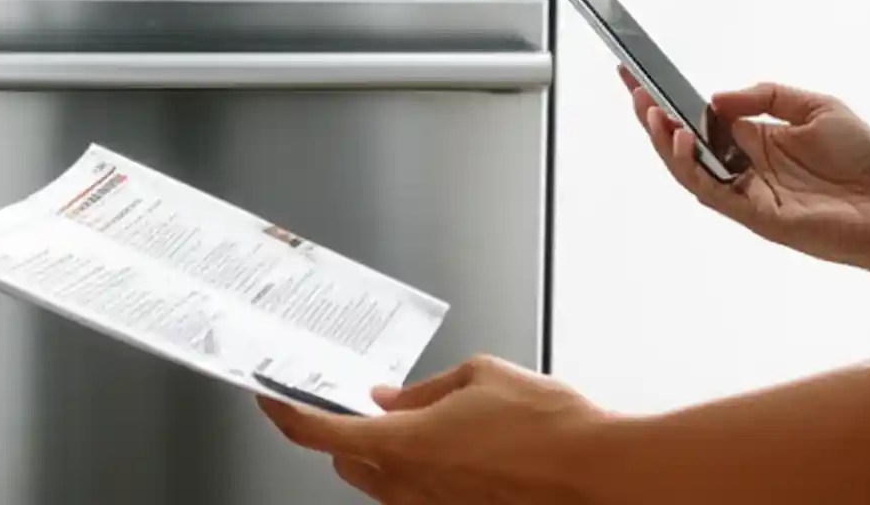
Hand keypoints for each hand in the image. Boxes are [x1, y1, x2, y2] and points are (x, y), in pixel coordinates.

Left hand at [258, 355, 611, 503]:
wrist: (600, 476)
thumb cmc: (549, 426)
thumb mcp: (479, 377)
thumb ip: (424, 390)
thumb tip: (392, 398)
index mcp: (404, 442)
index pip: (316, 431)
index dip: (284, 412)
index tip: (269, 396)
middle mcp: (409, 485)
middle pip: (344, 460)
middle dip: (343, 432)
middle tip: (364, 405)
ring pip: (379, 483)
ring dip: (381, 455)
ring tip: (423, 426)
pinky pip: (416, 497)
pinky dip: (418, 473)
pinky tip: (454, 452)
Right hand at [621, 67, 869, 273]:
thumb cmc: (864, 158)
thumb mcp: (815, 106)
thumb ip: (765, 96)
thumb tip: (715, 99)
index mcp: (751, 141)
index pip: (695, 119)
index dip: (665, 100)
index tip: (637, 75)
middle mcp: (741, 168)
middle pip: (680, 145)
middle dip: (651, 117)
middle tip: (632, 89)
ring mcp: (744, 192)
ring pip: (686, 170)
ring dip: (662, 142)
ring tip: (650, 112)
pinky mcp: (753, 214)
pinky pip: (710, 191)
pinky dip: (690, 165)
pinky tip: (682, 138)